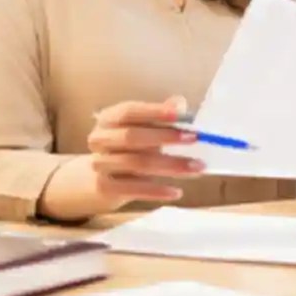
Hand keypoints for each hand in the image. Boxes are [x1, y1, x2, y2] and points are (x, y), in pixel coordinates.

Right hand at [38, 97, 203, 220]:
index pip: (130, 111)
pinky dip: (156, 191)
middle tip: (195, 139)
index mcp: (108, 118)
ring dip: (170, 165)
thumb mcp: (142, 129)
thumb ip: (161, 116)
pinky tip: (176, 192)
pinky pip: (133, 189)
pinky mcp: (104, 188)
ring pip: (136, 164)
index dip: (155, 111)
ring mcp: (100, 164)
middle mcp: (99, 139)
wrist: (99, 181)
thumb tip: (180, 103)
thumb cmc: (127, 149)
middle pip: (132, 137)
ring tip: (197, 168)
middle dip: (166, 137)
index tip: (181, 114)